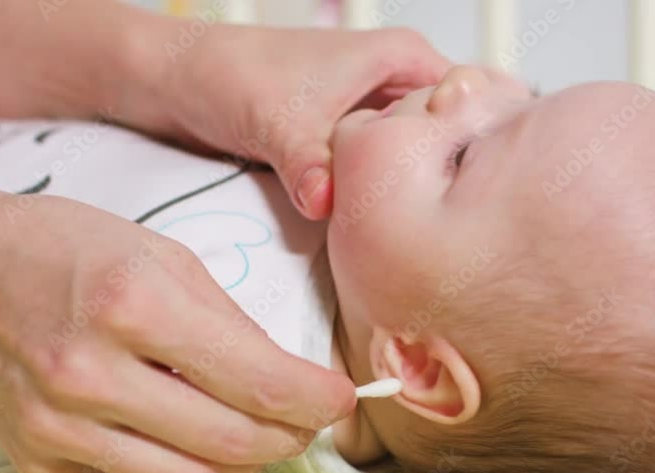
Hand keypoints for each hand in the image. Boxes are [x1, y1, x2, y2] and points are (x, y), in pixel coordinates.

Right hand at [0, 189, 355, 472]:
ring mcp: (59, 425)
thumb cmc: (66, 248)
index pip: (260, 382)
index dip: (318, 400)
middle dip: (291, 437)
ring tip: (257, 433)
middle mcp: (91, 372)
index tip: (341, 398)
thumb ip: (230, 323)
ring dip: (243, 465)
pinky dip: (177, 462)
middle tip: (305, 419)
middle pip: (234, 445)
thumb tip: (290, 382)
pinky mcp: (39, 458)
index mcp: (135, 303)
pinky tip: (180, 426)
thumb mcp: (162, 254)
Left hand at [129, 24, 450, 219]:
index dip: (479, 148)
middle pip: (446, 139)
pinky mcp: (345, 140)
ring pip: (410, 160)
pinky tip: (378, 226)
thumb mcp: (280, 121)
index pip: (473, 103)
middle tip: (446, 225)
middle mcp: (393, 82)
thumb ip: (310, 165)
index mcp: (402, 58)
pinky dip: (378, 197)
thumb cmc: (228, 73)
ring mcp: (370, 113)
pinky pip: (378, 174)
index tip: (471, 196)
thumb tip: (327, 203)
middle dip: (445, 179)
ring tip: (417, 231)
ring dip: (408, 193)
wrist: (176, 83)